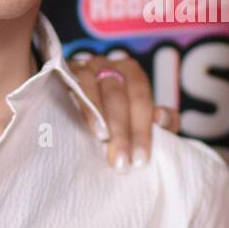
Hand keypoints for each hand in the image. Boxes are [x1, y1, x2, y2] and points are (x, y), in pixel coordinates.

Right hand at [67, 49, 178, 168]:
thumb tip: (160, 117)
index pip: (141, 97)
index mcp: (131, 72)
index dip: (142, 128)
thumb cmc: (117, 117)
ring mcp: (85, 69)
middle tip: (121, 162)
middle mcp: (108, 65)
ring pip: (96, 90)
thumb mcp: (143, 118)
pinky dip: (87, 110)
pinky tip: (93, 130)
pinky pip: (76, 89)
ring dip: (102, 119)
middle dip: (122, 130)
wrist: (72, 110)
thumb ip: (163, 120)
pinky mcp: (64, 75)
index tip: (140, 159)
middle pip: (118, 95)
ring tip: (106, 145)